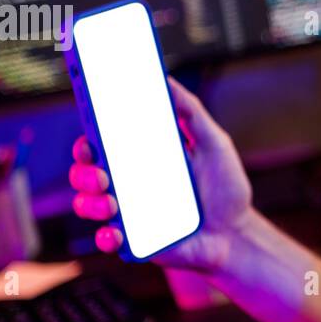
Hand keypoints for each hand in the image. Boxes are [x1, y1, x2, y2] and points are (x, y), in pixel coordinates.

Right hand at [69, 77, 252, 273]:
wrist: (238, 234)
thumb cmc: (226, 189)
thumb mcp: (214, 144)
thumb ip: (192, 113)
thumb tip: (167, 80)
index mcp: (142, 158)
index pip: (102, 140)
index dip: (88, 129)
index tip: (88, 119)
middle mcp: (128, 184)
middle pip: (86, 171)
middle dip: (83, 168)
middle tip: (101, 170)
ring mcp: (129, 213)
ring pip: (87, 204)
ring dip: (90, 201)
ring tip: (110, 200)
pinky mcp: (135, 242)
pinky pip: (107, 239)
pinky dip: (106, 237)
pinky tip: (116, 233)